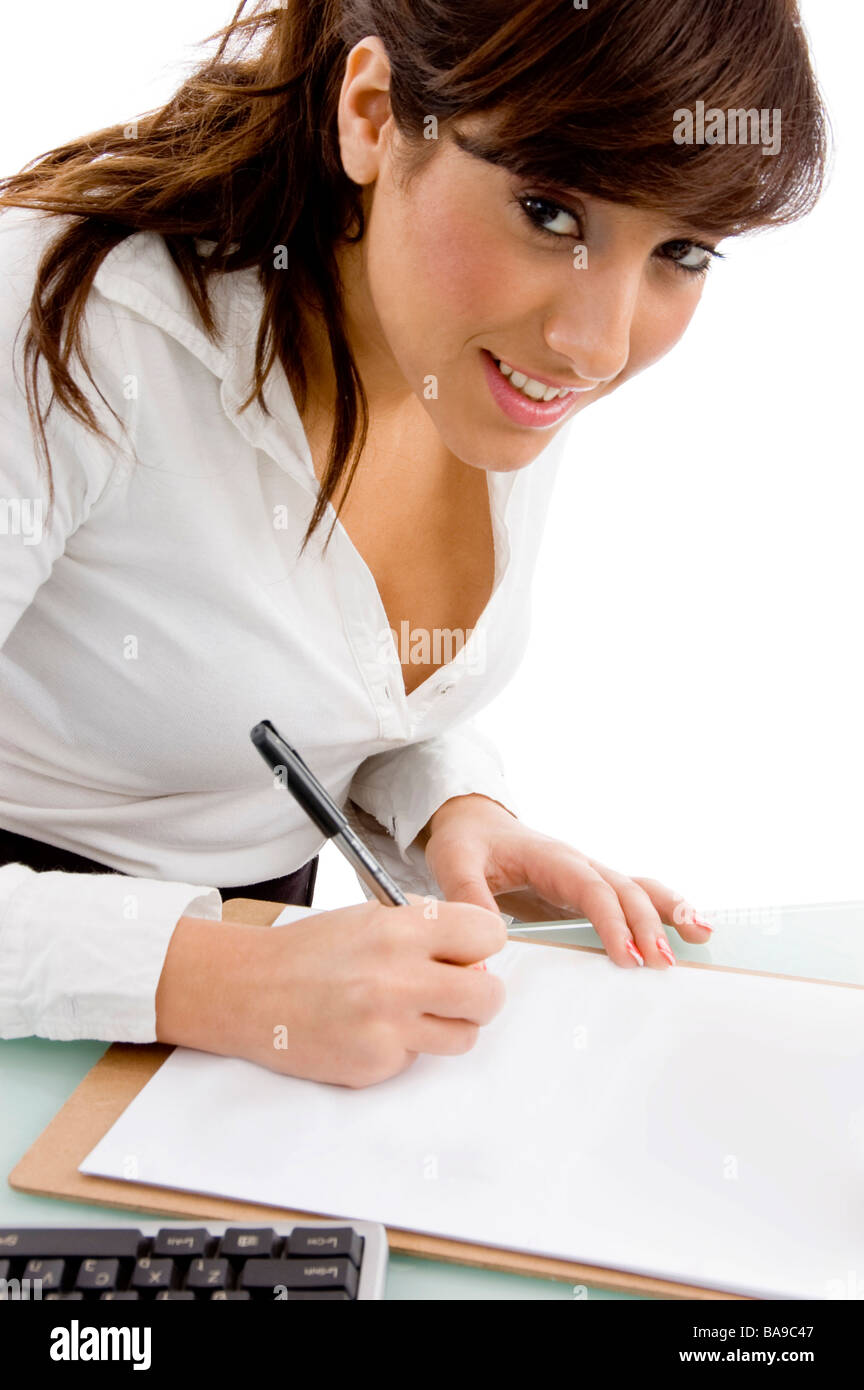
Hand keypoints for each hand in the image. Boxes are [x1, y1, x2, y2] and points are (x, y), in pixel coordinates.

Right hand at [156, 896, 506, 1086]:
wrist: (250, 990)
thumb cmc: (312, 952)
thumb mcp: (370, 917)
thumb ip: (425, 929)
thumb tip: (477, 952)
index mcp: (400, 929)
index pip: (487, 934)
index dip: (483, 945)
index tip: (471, 952)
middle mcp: (398, 976)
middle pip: (489, 995)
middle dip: (480, 995)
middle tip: (458, 991)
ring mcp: (387, 1025)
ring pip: (464, 1036)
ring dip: (449, 1026)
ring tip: (414, 1012)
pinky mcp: (374, 1063)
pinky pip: (418, 1059)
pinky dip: (404, 1047)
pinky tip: (371, 1030)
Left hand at [422, 794, 714, 969]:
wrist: (472, 822)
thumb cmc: (466, 841)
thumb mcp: (454, 864)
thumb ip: (468, 900)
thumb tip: (482, 954)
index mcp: (551, 858)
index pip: (590, 890)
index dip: (611, 921)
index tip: (627, 955)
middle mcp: (577, 866)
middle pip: (623, 891)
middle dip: (648, 924)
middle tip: (663, 964)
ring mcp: (587, 879)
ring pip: (638, 889)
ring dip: (669, 911)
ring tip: (702, 934)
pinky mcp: (586, 894)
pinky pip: (630, 900)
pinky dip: (661, 912)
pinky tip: (688, 929)